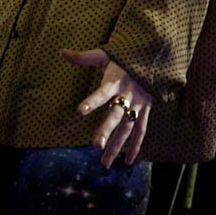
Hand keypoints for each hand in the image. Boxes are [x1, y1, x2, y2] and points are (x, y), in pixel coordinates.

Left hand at [61, 48, 152, 167]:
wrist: (153, 58)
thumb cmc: (124, 59)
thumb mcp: (105, 55)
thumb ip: (84, 57)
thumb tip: (61, 52)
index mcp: (115, 81)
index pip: (102, 92)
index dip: (92, 100)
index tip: (80, 110)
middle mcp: (127, 95)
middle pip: (116, 114)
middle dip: (106, 130)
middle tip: (95, 145)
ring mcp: (138, 105)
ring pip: (127, 128)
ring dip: (117, 145)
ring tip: (105, 162)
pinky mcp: (145, 111)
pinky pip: (141, 130)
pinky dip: (136, 146)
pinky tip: (129, 162)